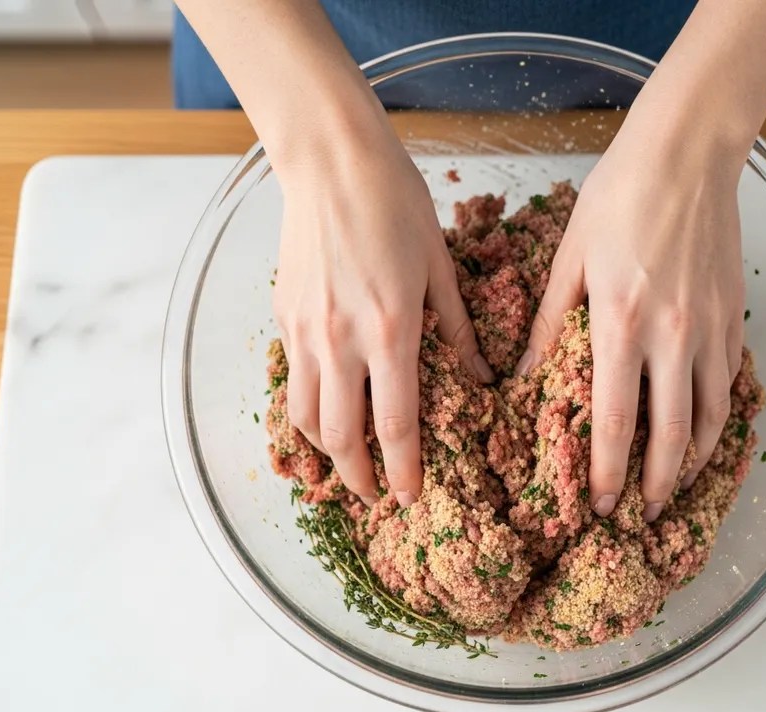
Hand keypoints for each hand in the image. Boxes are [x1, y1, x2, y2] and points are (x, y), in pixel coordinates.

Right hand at [273, 129, 493, 506]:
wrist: (331, 159)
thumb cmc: (397, 202)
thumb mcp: (441, 266)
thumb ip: (458, 329)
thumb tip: (482, 377)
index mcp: (390, 329)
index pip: (394, 425)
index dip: (401, 471)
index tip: (409, 497)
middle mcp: (340, 340)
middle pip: (340, 437)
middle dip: (359, 479)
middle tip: (376, 497)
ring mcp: (304, 330)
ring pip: (304, 418)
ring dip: (326, 454)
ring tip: (348, 467)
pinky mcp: (283, 315)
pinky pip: (291, 381)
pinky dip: (305, 412)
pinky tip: (324, 415)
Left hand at [518, 123, 747, 522]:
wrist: (687, 153)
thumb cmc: (619, 195)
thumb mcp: (569, 257)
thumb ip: (552, 323)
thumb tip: (526, 375)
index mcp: (622, 322)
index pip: (616, 420)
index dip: (608, 471)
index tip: (599, 503)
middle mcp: (673, 335)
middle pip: (671, 434)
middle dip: (655, 485)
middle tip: (639, 514)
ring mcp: (711, 327)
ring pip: (710, 417)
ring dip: (693, 463)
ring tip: (674, 488)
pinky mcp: (734, 315)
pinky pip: (728, 382)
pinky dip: (718, 417)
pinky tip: (704, 432)